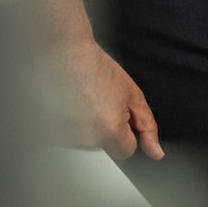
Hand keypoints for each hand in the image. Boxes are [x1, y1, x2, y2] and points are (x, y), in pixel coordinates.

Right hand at [54, 37, 163, 161]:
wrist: (66, 54)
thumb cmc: (96, 68)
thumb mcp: (133, 95)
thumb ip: (147, 126)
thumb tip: (156, 152)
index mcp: (109, 131)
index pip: (126, 150)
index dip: (125, 131)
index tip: (118, 113)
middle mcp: (86, 139)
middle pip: (105, 146)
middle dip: (105, 128)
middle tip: (100, 101)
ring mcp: (66, 137)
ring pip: (86, 142)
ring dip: (87, 127)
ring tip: (84, 100)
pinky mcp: (51, 133)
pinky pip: (69, 137)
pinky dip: (70, 124)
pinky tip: (72, 104)